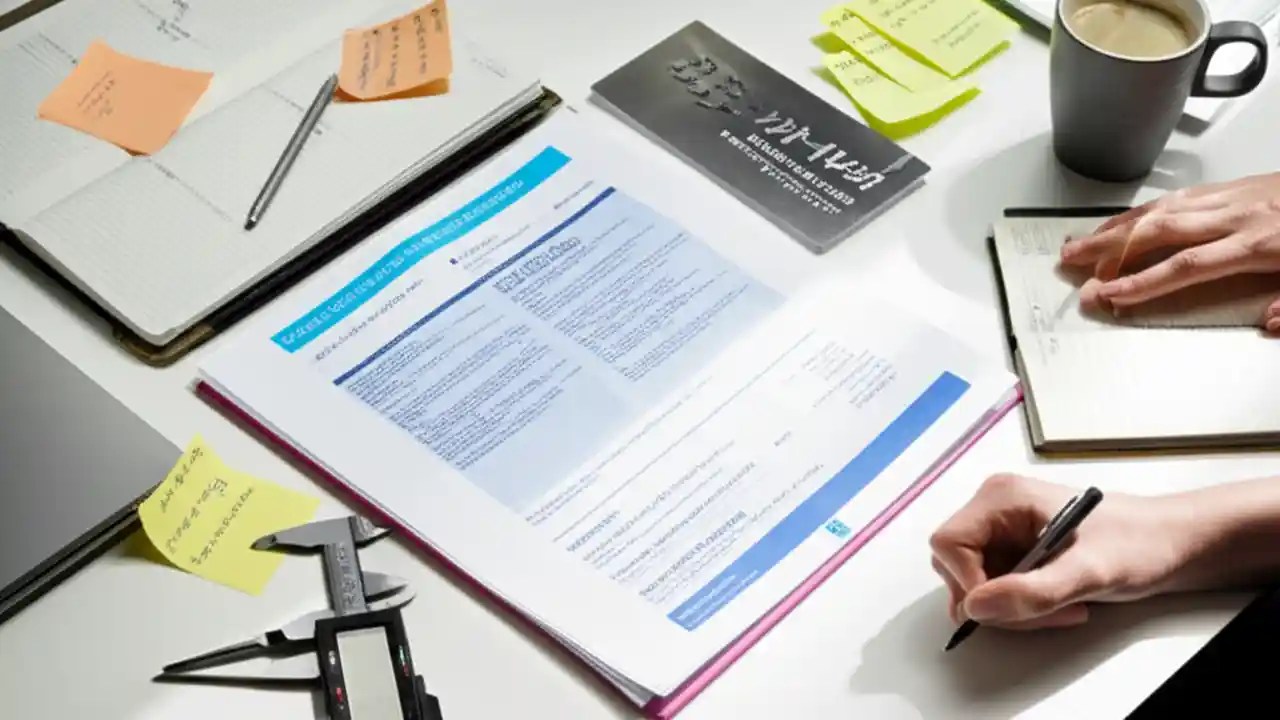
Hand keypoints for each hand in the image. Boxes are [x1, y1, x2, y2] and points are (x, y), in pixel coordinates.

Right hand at [929, 475, 1190, 628]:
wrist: (1170, 544)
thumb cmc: (1139, 544)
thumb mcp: (1090, 571)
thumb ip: (1032, 591)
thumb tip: (975, 606)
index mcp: (1002, 497)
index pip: (948, 544)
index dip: (968, 582)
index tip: (1009, 603)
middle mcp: (994, 509)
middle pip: (956, 567)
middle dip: (997, 600)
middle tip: (1046, 609)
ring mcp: (1002, 530)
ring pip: (975, 584)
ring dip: (1012, 607)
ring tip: (1061, 605)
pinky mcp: (1013, 551)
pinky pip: (995, 589)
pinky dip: (1022, 606)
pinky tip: (1059, 602)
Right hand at [1059, 172, 1279, 331]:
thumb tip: (1270, 323)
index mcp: (1261, 244)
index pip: (1186, 265)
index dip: (1142, 283)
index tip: (1108, 296)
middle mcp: (1239, 215)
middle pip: (1159, 229)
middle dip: (1108, 248)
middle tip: (1070, 265)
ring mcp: (1236, 196)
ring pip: (1162, 207)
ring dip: (1116, 226)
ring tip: (1080, 242)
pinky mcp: (1239, 184)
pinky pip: (1179, 195)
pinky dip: (1144, 209)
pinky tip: (1125, 220)